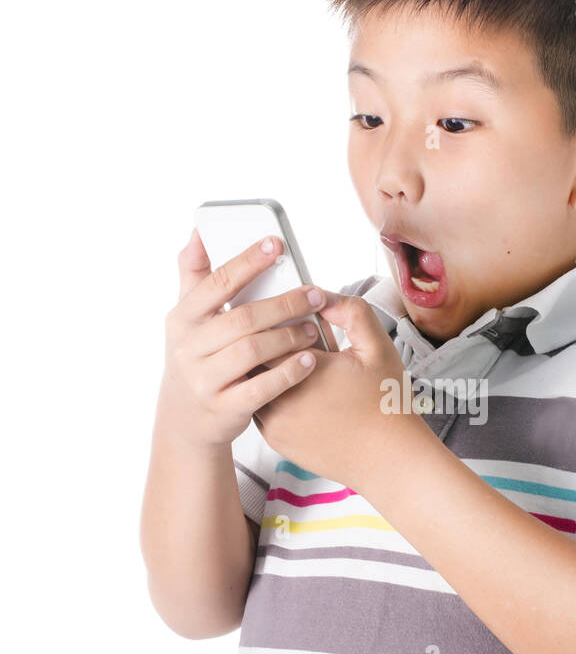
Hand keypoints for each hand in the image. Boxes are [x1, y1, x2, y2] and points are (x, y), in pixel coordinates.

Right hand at [156, 228, 331, 450]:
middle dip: (283, 304)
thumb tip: (198, 232)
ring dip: (288, 337)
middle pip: (242, 318)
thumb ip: (193, 275)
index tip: (277, 244)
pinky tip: (309, 361)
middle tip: (314, 294)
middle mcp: (189, 348)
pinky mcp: (224, 408)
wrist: (184, 421)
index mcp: (182, 319)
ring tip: (314, 329)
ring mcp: (204, 381)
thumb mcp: (186, 318)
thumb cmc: (196, 357)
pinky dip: (288, 373)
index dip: (248, 261)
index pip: (217, 283)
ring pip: (252, 351)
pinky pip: (262, 388)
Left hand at [253, 289, 420, 489]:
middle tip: (280, 333)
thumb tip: (321, 295)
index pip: (265, 330)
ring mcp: (274, 422)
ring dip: (263, 370)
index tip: (285, 315)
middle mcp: (281, 396)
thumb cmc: (386, 405)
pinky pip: (259, 408)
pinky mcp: (275, 440)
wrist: (388, 459)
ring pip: (251, 382)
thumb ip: (350, 311)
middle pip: (251, 356)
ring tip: (284, 361)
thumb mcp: (377, 346)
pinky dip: (268, 395)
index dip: (274, 318)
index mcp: (303, 368)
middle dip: (264, 342)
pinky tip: (291, 389)